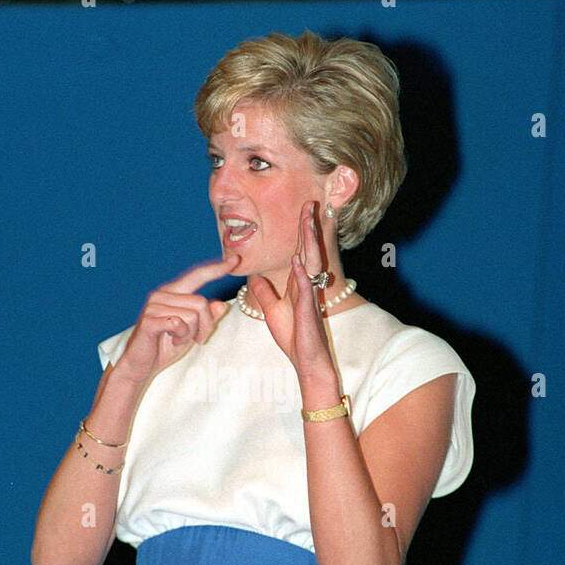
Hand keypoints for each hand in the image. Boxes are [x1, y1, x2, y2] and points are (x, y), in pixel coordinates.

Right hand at [115, 253, 240, 385]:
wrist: (141, 366)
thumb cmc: (165, 347)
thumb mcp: (192, 332)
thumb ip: (206, 318)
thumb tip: (221, 304)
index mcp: (172, 292)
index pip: (197, 275)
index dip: (216, 269)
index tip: (235, 261)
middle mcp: (162, 294)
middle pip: (201, 303)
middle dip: (206, 326)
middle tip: (198, 339)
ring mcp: (154, 306)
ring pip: (192, 315)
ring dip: (191, 334)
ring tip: (178, 339)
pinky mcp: (149, 320)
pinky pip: (179, 324)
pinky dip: (181, 337)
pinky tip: (172, 340)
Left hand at [247, 202, 335, 381]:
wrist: (306, 361)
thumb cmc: (293, 337)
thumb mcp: (272, 310)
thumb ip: (264, 292)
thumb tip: (254, 277)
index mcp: (298, 284)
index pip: (299, 251)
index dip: (300, 231)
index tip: (302, 210)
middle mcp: (306, 285)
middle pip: (307, 250)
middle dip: (308, 226)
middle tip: (310, 203)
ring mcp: (309, 296)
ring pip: (309, 262)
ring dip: (309, 241)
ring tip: (308, 220)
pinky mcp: (309, 310)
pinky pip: (304, 289)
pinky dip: (300, 274)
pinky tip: (296, 260)